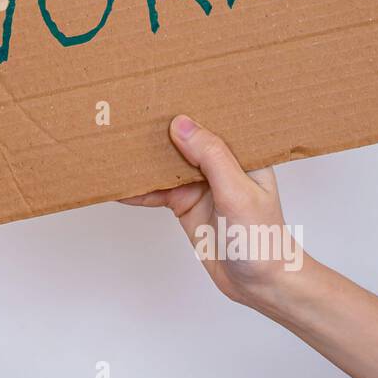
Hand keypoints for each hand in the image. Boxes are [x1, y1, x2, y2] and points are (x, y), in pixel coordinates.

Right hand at [120, 115, 302, 309]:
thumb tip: (180, 124)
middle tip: (126, 116)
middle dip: (157, 131)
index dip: (187, 106)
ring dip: (143, 161)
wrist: (260, 284)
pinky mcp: (185, 204)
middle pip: (183, 140)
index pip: (211, 121)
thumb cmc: (263, 238)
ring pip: (165, 165)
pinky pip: (156, 192)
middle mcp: (219, 164)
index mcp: (242, 152)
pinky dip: (138, 190)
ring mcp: (200, 184)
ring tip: (114, 147)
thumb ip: (212, 157)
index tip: (159, 94)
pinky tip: (118, 186)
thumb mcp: (238, 193)